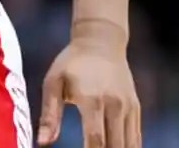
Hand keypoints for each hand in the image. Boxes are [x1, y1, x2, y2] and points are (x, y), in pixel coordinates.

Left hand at [38, 30, 139, 147]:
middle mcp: (115, 105)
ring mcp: (128, 107)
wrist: (101, 42)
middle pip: (115, 147)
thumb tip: (42, 142)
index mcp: (92, 100)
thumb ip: (49, 115)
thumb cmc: (70, 63)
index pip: (95, 140)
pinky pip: (136, 138)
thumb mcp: (53, 83)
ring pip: (129, 145)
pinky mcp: (136, 108)